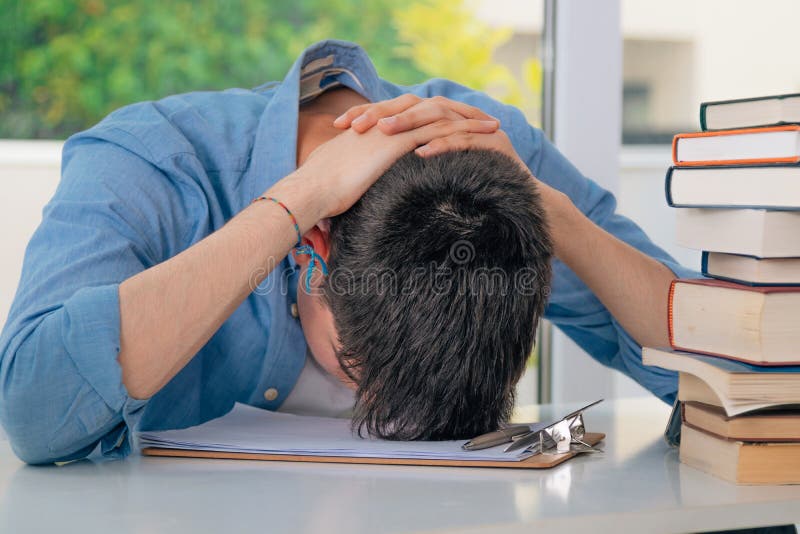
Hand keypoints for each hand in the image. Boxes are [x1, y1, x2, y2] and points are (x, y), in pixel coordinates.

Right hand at [283, 110, 499, 219]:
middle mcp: (384, 125)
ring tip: (493, 125)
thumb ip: (355, 185)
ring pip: (439, 116)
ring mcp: (391, 130)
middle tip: (482, 119)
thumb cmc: (319, 196)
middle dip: (458, 113)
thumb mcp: (342, 186)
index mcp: (372, 133)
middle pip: (429, 110)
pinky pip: (438, 130)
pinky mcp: (398, 141)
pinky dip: (463, 131)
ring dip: (469, 119)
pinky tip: (483, 137)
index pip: (410, 119)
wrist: (310, 190)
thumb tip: (354, 201)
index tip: (454, 127)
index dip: (434, 121)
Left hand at [335, 94, 571, 235]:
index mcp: (438, 123)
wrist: (519, 203)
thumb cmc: (469, 192)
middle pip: (415, 106)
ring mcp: (476, 128)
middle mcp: (457, 118)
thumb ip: (403, 165)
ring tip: (384, 133)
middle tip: (357, 125)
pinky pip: (463, 140)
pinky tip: (421, 153)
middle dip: (384, 113)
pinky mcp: (493, 142)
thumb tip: (362, 170)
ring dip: (409, 124)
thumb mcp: (429, 176)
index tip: (342, 125)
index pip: (400, 110)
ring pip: (437, 118)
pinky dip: (442, 144)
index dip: (370, 114)